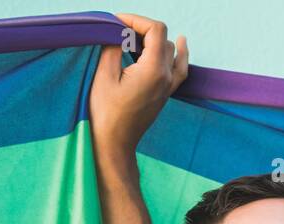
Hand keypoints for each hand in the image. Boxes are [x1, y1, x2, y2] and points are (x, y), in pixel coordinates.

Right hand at [90, 14, 188, 156]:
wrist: (115, 142)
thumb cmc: (106, 112)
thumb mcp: (104, 74)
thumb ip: (113, 46)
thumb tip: (119, 31)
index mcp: (154, 70)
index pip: (156, 30)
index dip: (137, 20)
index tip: (116, 22)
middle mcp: (166, 77)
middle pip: (164, 39)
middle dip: (142, 29)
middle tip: (119, 32)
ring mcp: (168, 87)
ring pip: (172, 51)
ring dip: (155, 41)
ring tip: (133, 40)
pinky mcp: (165, 94)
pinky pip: (179, 69)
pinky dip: (178, 54)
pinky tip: (179, 45)